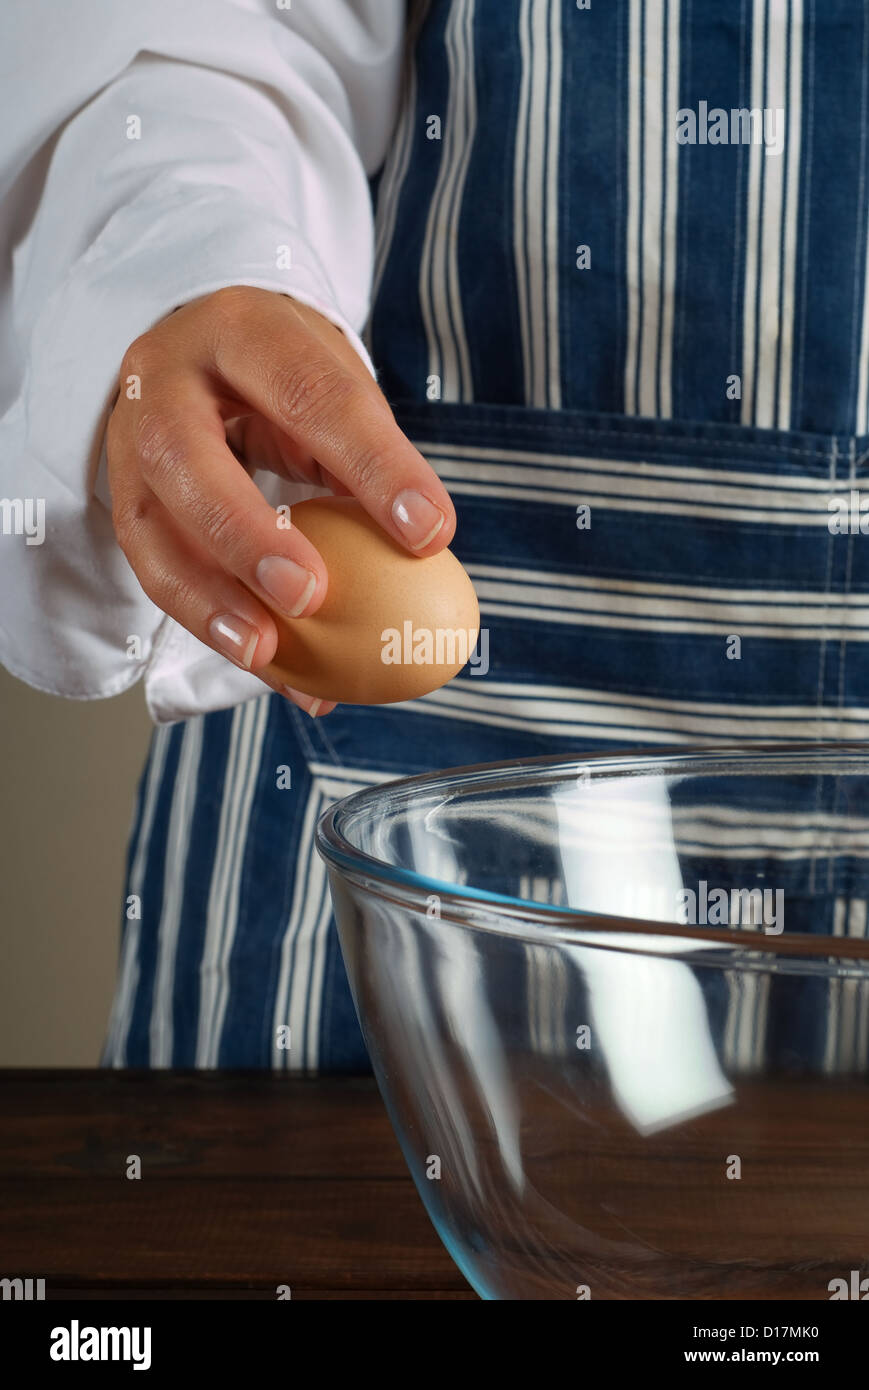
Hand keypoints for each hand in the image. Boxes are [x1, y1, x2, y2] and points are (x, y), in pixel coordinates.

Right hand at [106, 287, 454, 715]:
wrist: (203, 350)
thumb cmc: (284, 377)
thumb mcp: (330, 383)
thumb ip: (364, 454)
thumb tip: (422, 543)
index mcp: (242, 330)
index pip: (310, 393)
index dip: (372, 464)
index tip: (428, 532)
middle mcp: (167, 377)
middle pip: (185, 454)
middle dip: (247, 533)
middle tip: (309, 595)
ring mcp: (129, 439)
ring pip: (148, 524)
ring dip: (208, 599)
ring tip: (266, 653)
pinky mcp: (122, 497)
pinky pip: (152, 567)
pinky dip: (209, 622)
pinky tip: (266, 664)